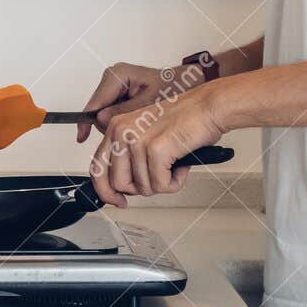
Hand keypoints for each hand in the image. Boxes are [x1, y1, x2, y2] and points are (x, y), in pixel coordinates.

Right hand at [76, 61, 208, 142]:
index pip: (94, 102)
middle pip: (98, 113)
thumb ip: (125, 112)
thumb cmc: (177, 87)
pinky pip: (114, 118)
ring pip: (105, 119)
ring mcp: (118, 91)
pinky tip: (135, 138)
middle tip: (127, 145)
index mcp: (118, 76)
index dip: (87, 122)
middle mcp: (115, 81)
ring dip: (118, 134)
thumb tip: (101, 121)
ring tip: (138, 139)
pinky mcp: (123, 100)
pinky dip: (123, 131)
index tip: (82, 138)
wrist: (192, 84)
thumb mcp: (151, 102)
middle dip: (110, 132)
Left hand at [87, 83, 225, 207]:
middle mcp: (121, 131)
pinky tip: (181, 167)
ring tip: (175, 166)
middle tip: (157, 180)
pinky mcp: (155, 149)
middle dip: (140, 189)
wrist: (208, 107)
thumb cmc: (184, 120)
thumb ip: (128, 157)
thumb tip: (121, 188)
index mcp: (115, 127)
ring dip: (163, 184)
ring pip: (142, 188)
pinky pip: (160, 185)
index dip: (107, 191)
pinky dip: (175, 183)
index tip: (118, 200)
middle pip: (117, 183)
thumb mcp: (145, 135)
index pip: (97, 168)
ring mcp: (137, 140)